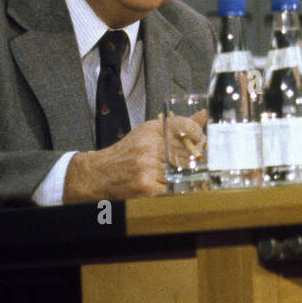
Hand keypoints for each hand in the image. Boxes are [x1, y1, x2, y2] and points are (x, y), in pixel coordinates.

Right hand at [63, 115, 203, 202]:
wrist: (98, 174)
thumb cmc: (126, 154)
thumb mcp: (148, 133)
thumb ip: (177, 125)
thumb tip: (203, 115)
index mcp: (150, 130)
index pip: (182, 125)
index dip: (197, 133)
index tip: (202, 140)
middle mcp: (149, 146)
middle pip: (185, 150)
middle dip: (195, 157)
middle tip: (199, 160)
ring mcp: (148, 167)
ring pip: (181, 171)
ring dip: (185, 174)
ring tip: (182, 174)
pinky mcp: (147, 186)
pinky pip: (172, 187)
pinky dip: (174, 187)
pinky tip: (169, 184)